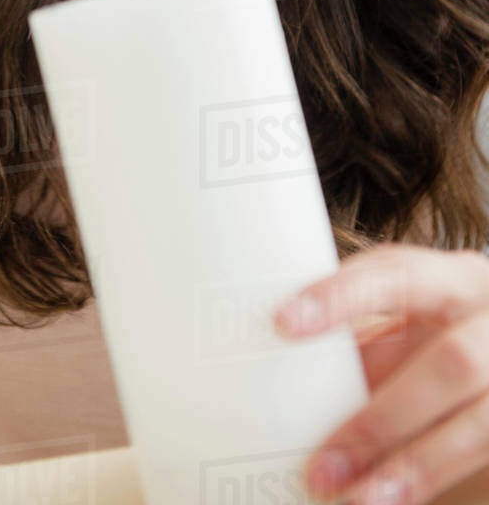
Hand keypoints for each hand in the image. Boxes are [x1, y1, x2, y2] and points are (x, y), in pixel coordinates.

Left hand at [272, 243, 488, 504]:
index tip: (285, 323)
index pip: (399, 274)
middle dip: (383, 418)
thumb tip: (288, 375)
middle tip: (322, 464)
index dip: (343, 297)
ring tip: (355, 497)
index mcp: (458, 281)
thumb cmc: (446, 339)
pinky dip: (432, 479)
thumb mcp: (411, 328)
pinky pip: (484, 456)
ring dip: (413, 467)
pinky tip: (391, 499)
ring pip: (478, 424)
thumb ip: (367, 346)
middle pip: (452, 361)